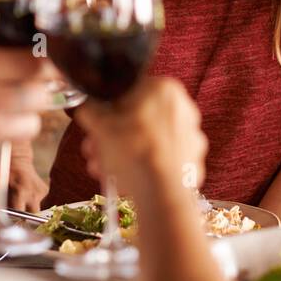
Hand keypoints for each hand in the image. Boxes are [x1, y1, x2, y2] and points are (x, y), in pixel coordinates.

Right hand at [76, 77, 206, 195]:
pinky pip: (161, 160)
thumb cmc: (133, 152)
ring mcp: (191, 137)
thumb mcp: (100, 125)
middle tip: (95, 152)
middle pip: (137, 120)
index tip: (95, 127)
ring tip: (103, 170)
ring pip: (148, 142)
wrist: (160, 192)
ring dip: (122, 155)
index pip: (128, 93)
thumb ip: (90, 109)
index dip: (106, 111)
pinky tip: (125, 179)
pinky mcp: (192, 161)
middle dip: (111, 139)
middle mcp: (184, 108)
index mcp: (164, 88)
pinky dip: (143, 167)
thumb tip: (88, 106)